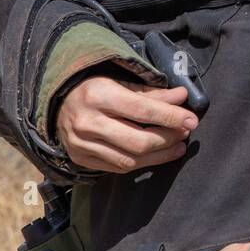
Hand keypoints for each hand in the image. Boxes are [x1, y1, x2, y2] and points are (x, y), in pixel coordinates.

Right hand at [56, 75, 197, 173]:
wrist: (57, 104)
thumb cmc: (95, 88)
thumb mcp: (121, 82)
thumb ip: (151, 92)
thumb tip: (182, 97)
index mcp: (98, 95)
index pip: (143, 110)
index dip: (171, 117)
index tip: (192, 120)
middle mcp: (87, 122)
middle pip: (138, 140)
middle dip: (168, 138)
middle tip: (186, 133)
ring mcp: (82, 145)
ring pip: (129, 158)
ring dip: (160, 155)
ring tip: (178, 146)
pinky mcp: (81, 160)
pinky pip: (118, 167)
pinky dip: (142, 162)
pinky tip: (158, 155)